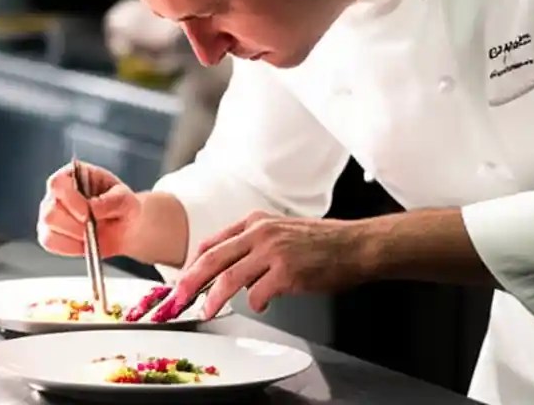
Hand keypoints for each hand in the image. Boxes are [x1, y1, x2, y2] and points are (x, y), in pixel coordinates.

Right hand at [37, 163, 141, 257]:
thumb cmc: (124, 208)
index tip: (87, 214)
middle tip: (92, 228)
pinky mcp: (50, 235)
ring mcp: (50, 215)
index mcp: (73, 175)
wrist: (126, 231)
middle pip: (50, 211)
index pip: (57, 184)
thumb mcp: (126, 200)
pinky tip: (85, 243)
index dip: (70, 200)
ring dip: (73, 237)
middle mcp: (56, 194)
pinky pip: (51, 244)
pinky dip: (70, 247)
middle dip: (73, 224)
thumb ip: (111, 201)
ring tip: (92, 235)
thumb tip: (92, 207)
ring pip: (49, 231)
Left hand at [173, 212, 367, 319]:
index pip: (211, 243)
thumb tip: (229, 273)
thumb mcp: (280, 231)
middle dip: (189, 282)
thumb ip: (252, 246)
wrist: (356, 245)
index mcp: (254, 222)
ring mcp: (273, 252)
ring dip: (212, 299)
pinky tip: (262, 305)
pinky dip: (255, 304)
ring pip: (228, 278)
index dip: (192, 264)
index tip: (182, 280)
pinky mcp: (287, 272)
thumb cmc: (321, 243)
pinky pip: (258, 294)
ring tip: (205, 311)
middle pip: (212, 260)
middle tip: (177, 299)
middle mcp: (260, 233)